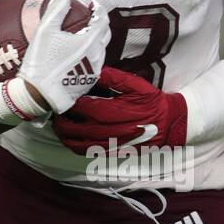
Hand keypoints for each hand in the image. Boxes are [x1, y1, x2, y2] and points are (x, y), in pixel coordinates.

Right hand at [18, 0, 110, 115]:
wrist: (40, 94)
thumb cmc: (42, 61)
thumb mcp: (45, 31)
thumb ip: (56, 10)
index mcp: (90, 42)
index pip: (103, 20)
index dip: (99, 9)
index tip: (91, 5)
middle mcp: (97, 56)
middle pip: (105, 35)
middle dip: (99, 24)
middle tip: (89, 18)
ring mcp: (94, 71)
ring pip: (100, 50)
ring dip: (94, 40)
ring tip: (81, 36)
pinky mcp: (88, 82)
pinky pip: (93, 64)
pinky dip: (89, 55)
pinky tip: (76, 55)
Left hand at [53, 65, 187, 153]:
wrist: (169, 124)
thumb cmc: (152, 102)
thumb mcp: (137, 86)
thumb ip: (115, 78)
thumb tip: (94, 70)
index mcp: (116, 112)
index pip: (85, 107)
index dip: (70, 102)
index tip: (61, 94)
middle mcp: (111, 130)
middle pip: (77, 128)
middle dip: (61, 120)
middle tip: (54, 111)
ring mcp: (110, 144)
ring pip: (78, 144)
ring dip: (64, 135)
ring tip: (58, 124)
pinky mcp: (111, 152)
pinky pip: (87, 153)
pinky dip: (74, 146)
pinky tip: (70, 137)